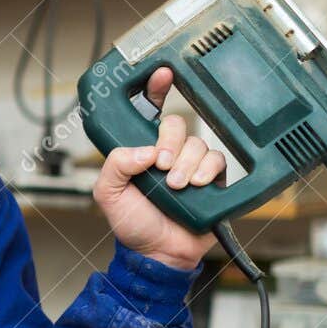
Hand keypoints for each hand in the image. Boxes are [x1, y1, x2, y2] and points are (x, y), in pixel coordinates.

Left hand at [93, 67, 226, 271]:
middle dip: (170, 142)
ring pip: (198, 143)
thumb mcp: (108, 194)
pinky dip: (207, 170)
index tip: (162, 72)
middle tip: (162, 166)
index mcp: (142, 151)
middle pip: (177, 125)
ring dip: (186, 164)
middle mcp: (168, 153)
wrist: (158, 254)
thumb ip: (115, 165)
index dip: (156, 90)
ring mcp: (191, 165)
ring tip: (176, 186)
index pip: (149, 113)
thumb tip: (144, 149)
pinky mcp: (213, 180)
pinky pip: (218, 160)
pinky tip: (198, 184)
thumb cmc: (132, 224)